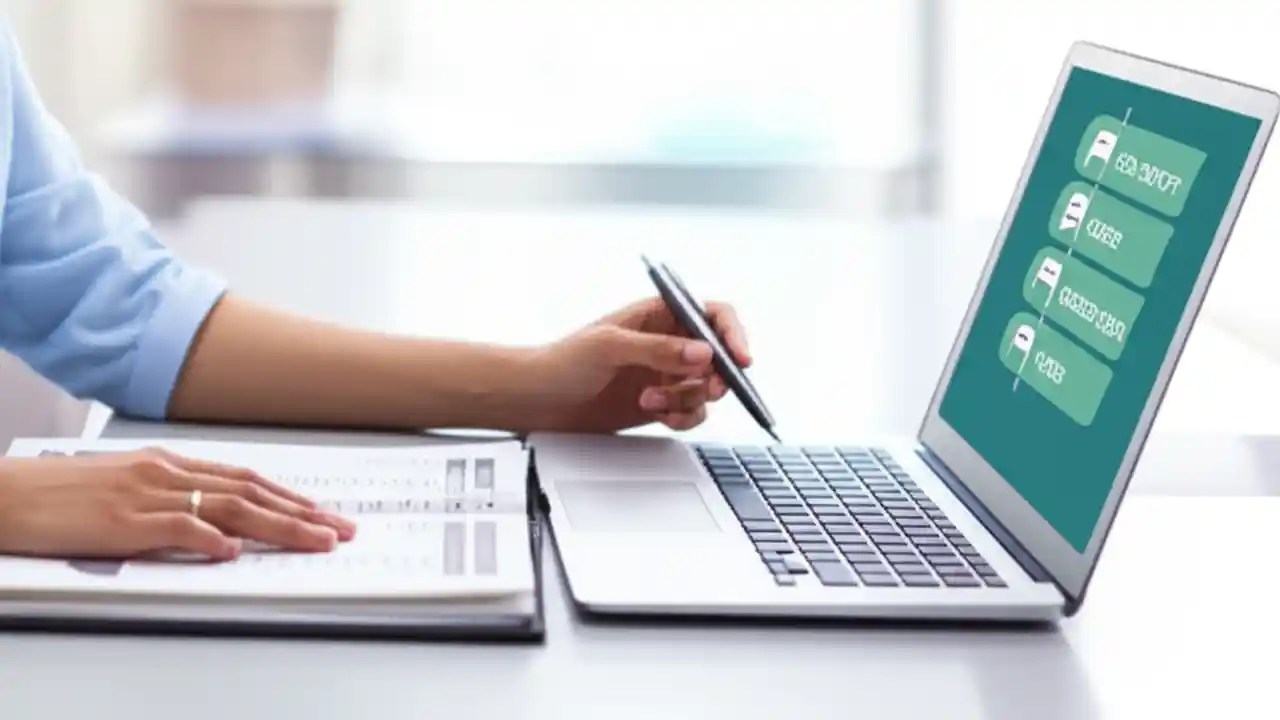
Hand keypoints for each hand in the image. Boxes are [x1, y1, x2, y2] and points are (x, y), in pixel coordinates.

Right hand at [0, 447, 355, 560]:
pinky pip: (174, 527)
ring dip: (278, 525)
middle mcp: (167, 472)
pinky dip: (208, 538)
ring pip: (229, 507)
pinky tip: (234, 551)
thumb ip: (174, 500)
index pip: (247, 478)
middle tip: (341, 530)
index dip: (291, 497)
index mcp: (171, 463)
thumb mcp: (129, 488)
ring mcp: (146, 495)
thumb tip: (219, 526)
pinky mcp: (121, 521)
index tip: (325, 513)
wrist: (6, 494)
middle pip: (250, 492)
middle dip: (303, 512)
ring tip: (315, 540)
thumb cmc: (62, 495)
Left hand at [528, 296, 750, 432]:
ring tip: (652, 400)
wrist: (538, 400)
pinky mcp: (660, 403)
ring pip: (706, 389)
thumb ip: (658, 349)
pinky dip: (681, 417)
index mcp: (658, 314)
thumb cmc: (562, 360)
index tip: (740, 358)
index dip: (732, 334)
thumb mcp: (610, 346)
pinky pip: (691, 412)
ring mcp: (665, 374)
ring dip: (687, 399)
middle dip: (714, 376)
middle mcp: (667, 343)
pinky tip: (656, 414)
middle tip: (702, 389)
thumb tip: (702, 352)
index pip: (712, 315)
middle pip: (718, 357)